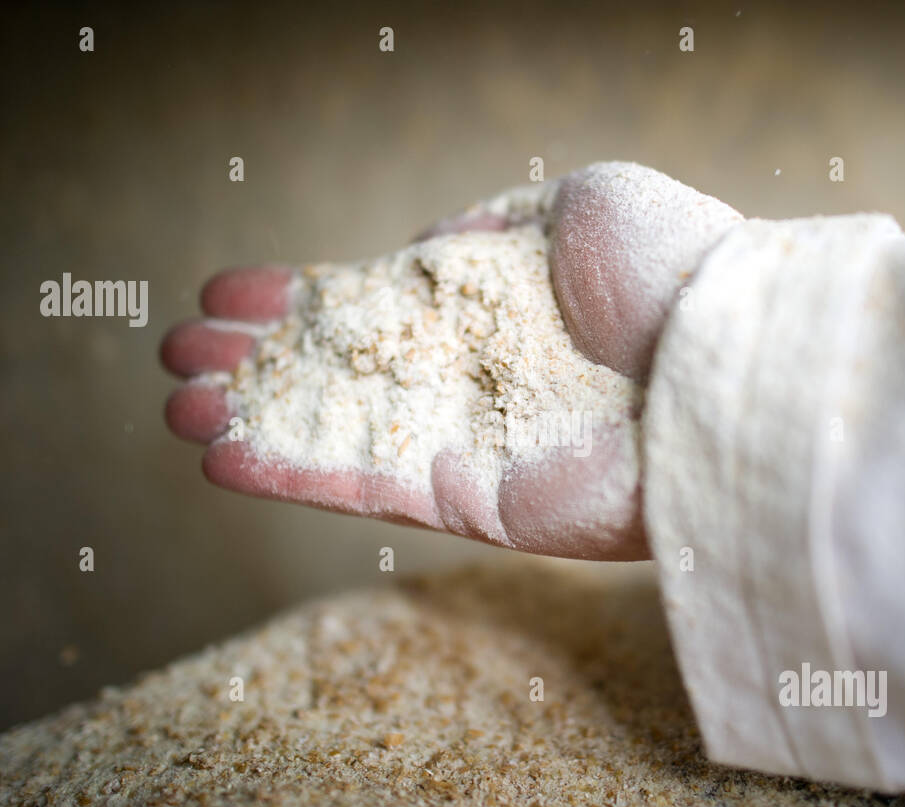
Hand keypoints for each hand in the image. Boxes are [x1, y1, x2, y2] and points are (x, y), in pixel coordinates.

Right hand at [160, 162, 740, 559]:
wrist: (728, 358)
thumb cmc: (672, 268)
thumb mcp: (578, 203)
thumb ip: (487, 229)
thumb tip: (423, 254)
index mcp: (493, 309)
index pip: (371, 305)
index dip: (293, 301)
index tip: (223, 292)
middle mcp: (473, 379)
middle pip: (341, 373)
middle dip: (256, 363)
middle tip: (178, 353)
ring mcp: (469, 444)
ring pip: (337, 434)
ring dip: (252, 421)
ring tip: (175, 408)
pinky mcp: (472, 504)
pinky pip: (364, 489)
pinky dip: (288, 475)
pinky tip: (221, 456)